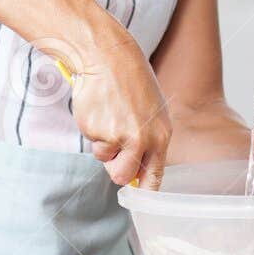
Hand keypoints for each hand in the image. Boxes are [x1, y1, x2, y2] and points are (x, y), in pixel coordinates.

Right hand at [57, 31, 171, 188]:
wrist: (108, 57)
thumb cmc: (129, 81)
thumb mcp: (150, 112)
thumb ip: (146, 141)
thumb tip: (135, 172)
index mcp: (161, 135)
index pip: (154, 176)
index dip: (143, 190)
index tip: (137, 197)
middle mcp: (143, 139)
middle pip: (123, 177)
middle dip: (115, 168)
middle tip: (113, 146)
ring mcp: (119, 136)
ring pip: (104, 160)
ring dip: (102, 146)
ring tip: (108, 117)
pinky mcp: (97, 130)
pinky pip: (92, 142)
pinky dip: (92, 130)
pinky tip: (99, 109)